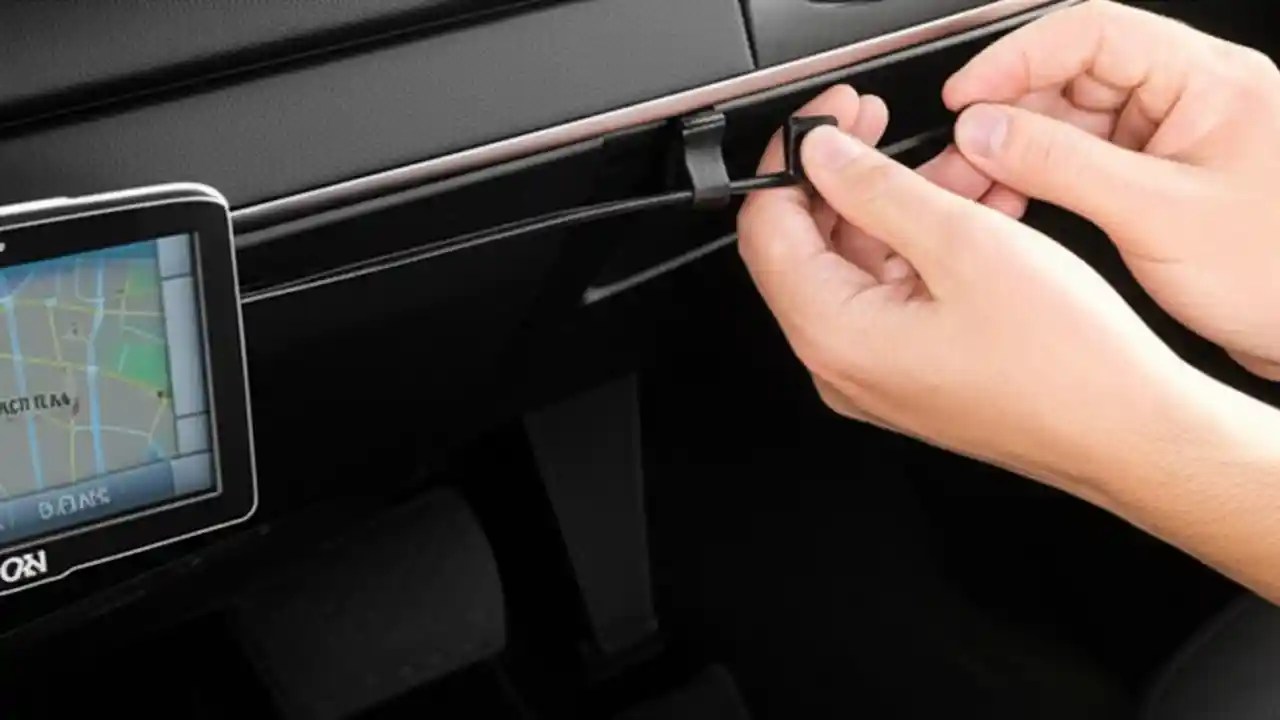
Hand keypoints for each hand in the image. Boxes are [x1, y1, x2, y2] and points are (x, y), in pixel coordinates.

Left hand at [737, 87, 1207, 497]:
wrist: (1132, 435)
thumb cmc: (1066, 365)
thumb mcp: (964, 244)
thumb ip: (877, 189)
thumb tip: (821, 154)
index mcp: (834, 336)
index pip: (766, 230)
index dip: (789, 161)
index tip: (824, 118)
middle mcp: (841, 364)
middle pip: (811, 245)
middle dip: (853, 175)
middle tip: (882, 125)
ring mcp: (877, 372)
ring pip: (864, 261)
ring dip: (905, 201)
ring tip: (964, 165)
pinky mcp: (914, 372)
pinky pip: (899, 291)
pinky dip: (930, 242)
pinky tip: (977, 205)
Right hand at [940, 0, 1279, 378]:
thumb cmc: (1272, 276)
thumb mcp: (1156, 216)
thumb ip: (1063, 166)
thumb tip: (985, 130)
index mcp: (1210, 80)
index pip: (1092, 32)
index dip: (1017, 57)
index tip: (965, 96)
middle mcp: (1190, 96)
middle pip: (1073, 71)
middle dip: (1008, 107)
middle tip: (963, 148)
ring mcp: (1170, 135)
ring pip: (1068, 115)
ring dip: (1016, 143)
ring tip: (977, 178)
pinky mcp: (1154, 174)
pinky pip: (1079, 155)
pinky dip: (1037, 172)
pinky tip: (1011, 195)